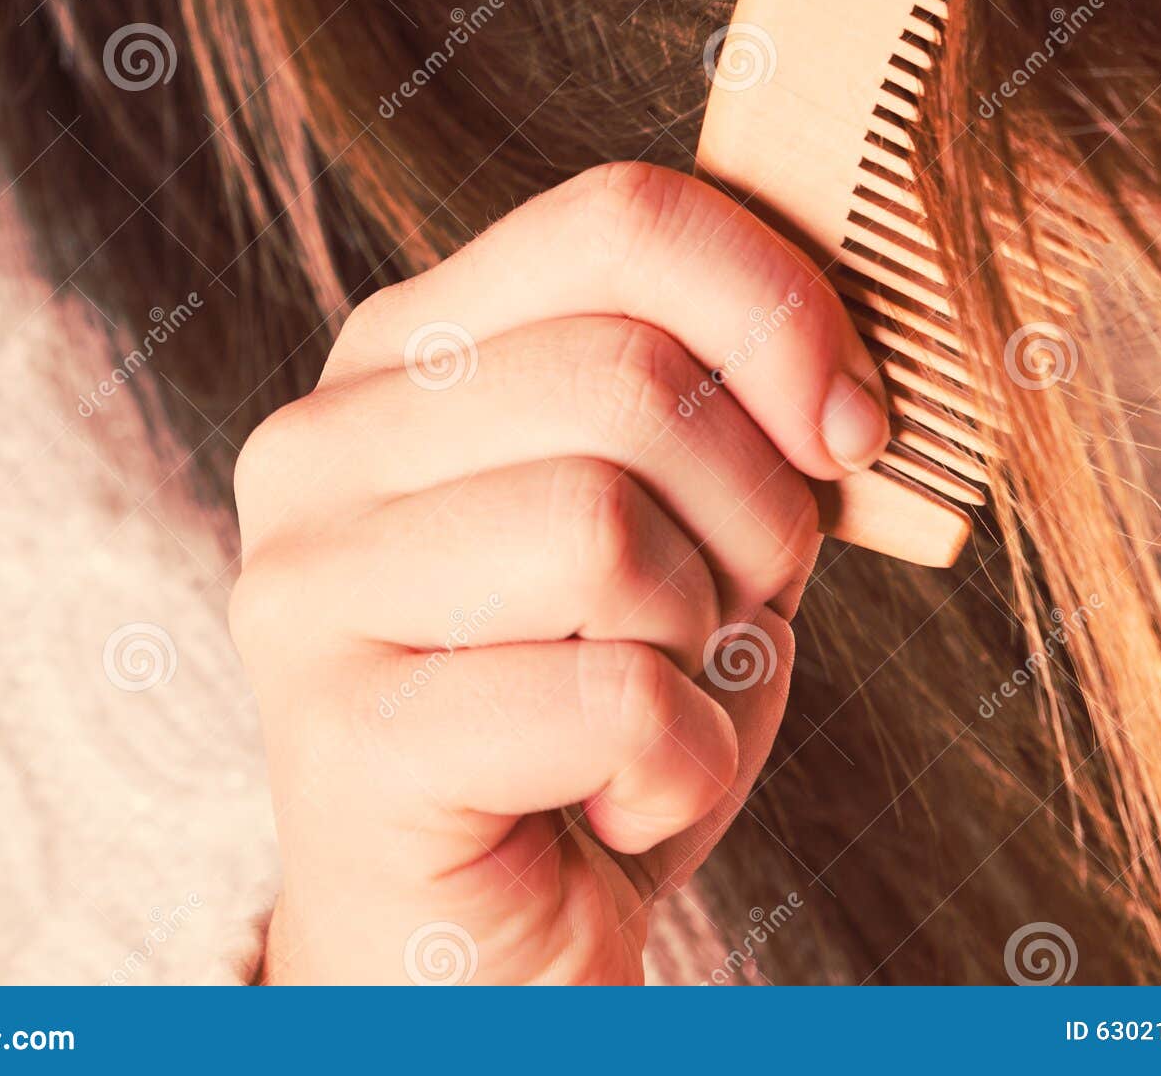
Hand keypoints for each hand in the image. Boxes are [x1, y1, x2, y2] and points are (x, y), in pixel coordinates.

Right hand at [229, 162, 890, 983]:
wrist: (478, 940)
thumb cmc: (592, 711)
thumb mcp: (678, 526)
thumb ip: (725, 417)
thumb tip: (844, 386)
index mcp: (407, 350)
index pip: (615, 220)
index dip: (778, 305)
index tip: (852, 428)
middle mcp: (324, 441)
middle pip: (629, 374)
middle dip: (761, 508)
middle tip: (747, 604)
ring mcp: (307, 585)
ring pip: (609, 527)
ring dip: (708, 639)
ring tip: (662, 697)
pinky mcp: (339, 739)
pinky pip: (611, 702)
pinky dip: (680, 766)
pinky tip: (615, 801)